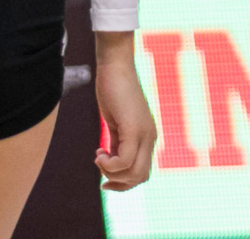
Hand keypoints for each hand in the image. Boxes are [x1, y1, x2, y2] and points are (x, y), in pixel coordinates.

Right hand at [92, 33, 156, 190]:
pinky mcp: (133, 127)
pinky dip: (109, 164)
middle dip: (118, 182)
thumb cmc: (114, 91)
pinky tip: (99, 152)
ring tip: (99, 158)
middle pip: (141, 177)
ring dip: (111, 173)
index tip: (105, 177)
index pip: (143, 173)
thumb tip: (111, 160)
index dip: (124, 183)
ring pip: (134, 173)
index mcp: (148, 137)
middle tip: (101, 167)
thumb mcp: (117, 123)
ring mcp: (144, 133)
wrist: (115, 66)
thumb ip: (118, 142)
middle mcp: (150, 137)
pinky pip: (125, 160)